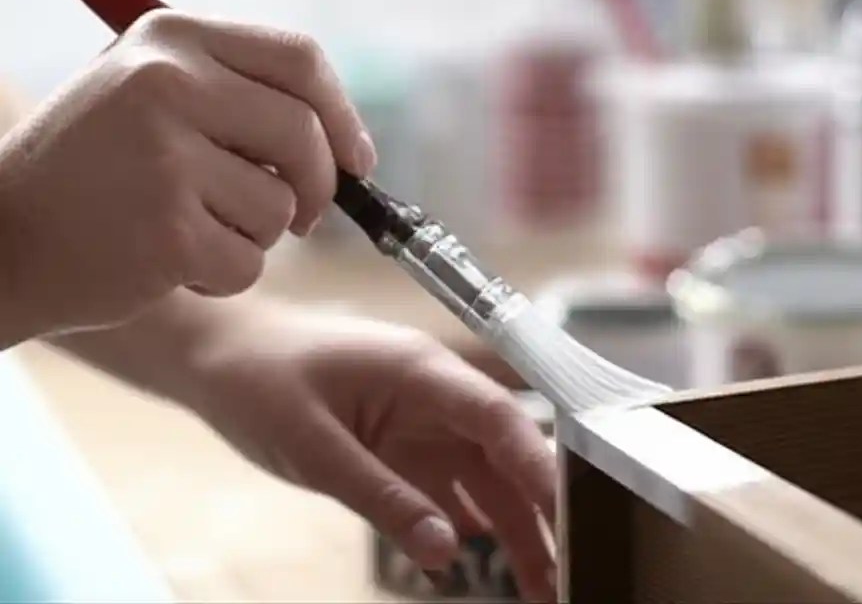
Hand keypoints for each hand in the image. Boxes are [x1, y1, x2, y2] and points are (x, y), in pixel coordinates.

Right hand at [0, 10, 375, 343]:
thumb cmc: (91, 172)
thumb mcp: (147, 96)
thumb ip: (234, 95)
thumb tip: (345, 139)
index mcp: (169, 39)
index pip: (299, 59)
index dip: (341, 114)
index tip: (357, 159)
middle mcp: (166, 84)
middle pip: (304, 134)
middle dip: (318, 186)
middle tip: (300, 216)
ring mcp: (164, 156)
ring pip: (280, 207)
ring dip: (254, 236)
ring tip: (189, 229)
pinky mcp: (166, 230)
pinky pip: (249, 264)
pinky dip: (222, 276)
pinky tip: (167, 262)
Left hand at [184, 305, 557, 602]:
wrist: (215, 356)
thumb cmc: (258, 380)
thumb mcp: (314, 447)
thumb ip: (383, 498)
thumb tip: (445, 551)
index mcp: (422, 372)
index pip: (500, 418)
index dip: (540, 468)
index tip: (571, 518)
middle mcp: (436, 395)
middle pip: (505, 456)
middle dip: (538, 514)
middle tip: (564, 573)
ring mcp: (421, 422)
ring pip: (483, 479)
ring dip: (510, 529)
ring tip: (538, 585)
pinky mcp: (402, 446)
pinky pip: (447, 489)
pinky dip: (464, 525)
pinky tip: (478, 564)